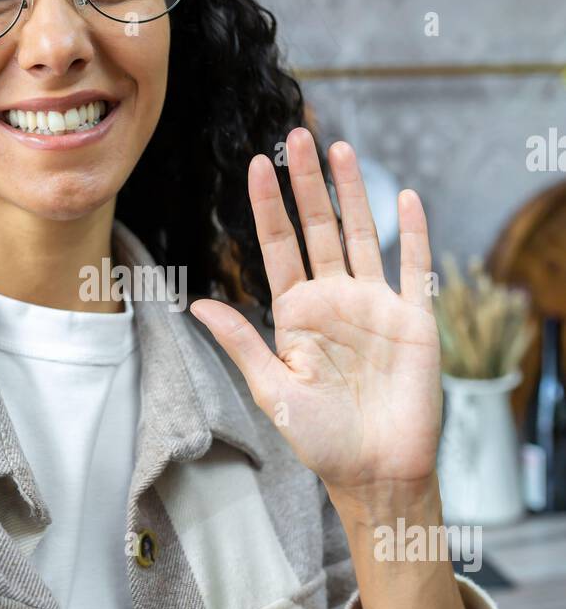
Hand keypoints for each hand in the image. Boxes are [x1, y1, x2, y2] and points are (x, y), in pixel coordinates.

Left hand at [189, 128, 442, 498]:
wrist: (376, 472)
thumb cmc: (320, 439)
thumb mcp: (271, 390)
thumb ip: (241, 342)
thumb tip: (194, 303)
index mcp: (296, 313)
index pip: (278, 246)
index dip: (268, 206)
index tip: (255, 164)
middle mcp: (334, 300)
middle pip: (319, 228)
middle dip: (308, 183)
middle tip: (296, 136)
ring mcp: (375, 305)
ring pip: (362, 234)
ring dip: (353, 192)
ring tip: (339, 148)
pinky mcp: (413, 319)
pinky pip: (414, 266)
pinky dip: (412, 232)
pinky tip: (405, 196)